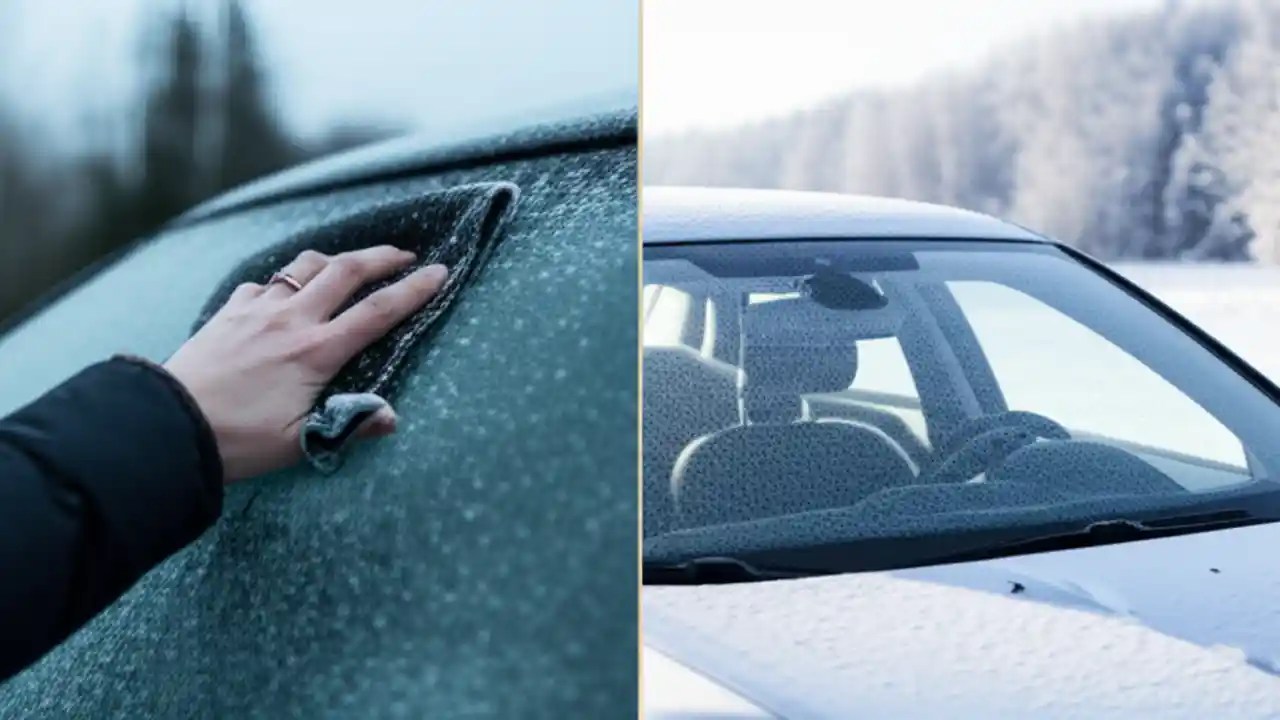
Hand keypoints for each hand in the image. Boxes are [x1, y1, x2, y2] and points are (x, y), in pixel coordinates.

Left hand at [164, 246, 447, 482]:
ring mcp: (257, 310)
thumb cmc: (238, 441)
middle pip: (347, 271)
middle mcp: (291, 321)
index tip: (440, 272)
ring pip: (305, 267)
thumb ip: (349, 425)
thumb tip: (390, 418)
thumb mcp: (300, 443)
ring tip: (349, 264)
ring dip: (334, 260)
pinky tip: (284, 293)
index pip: (378, 312)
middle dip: (382, 257)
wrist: (168, 425)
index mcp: (316, 352)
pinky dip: (285, 281)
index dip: (414, 290)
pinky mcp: (229, 311)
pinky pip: (264, 283)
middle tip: (405, 254)